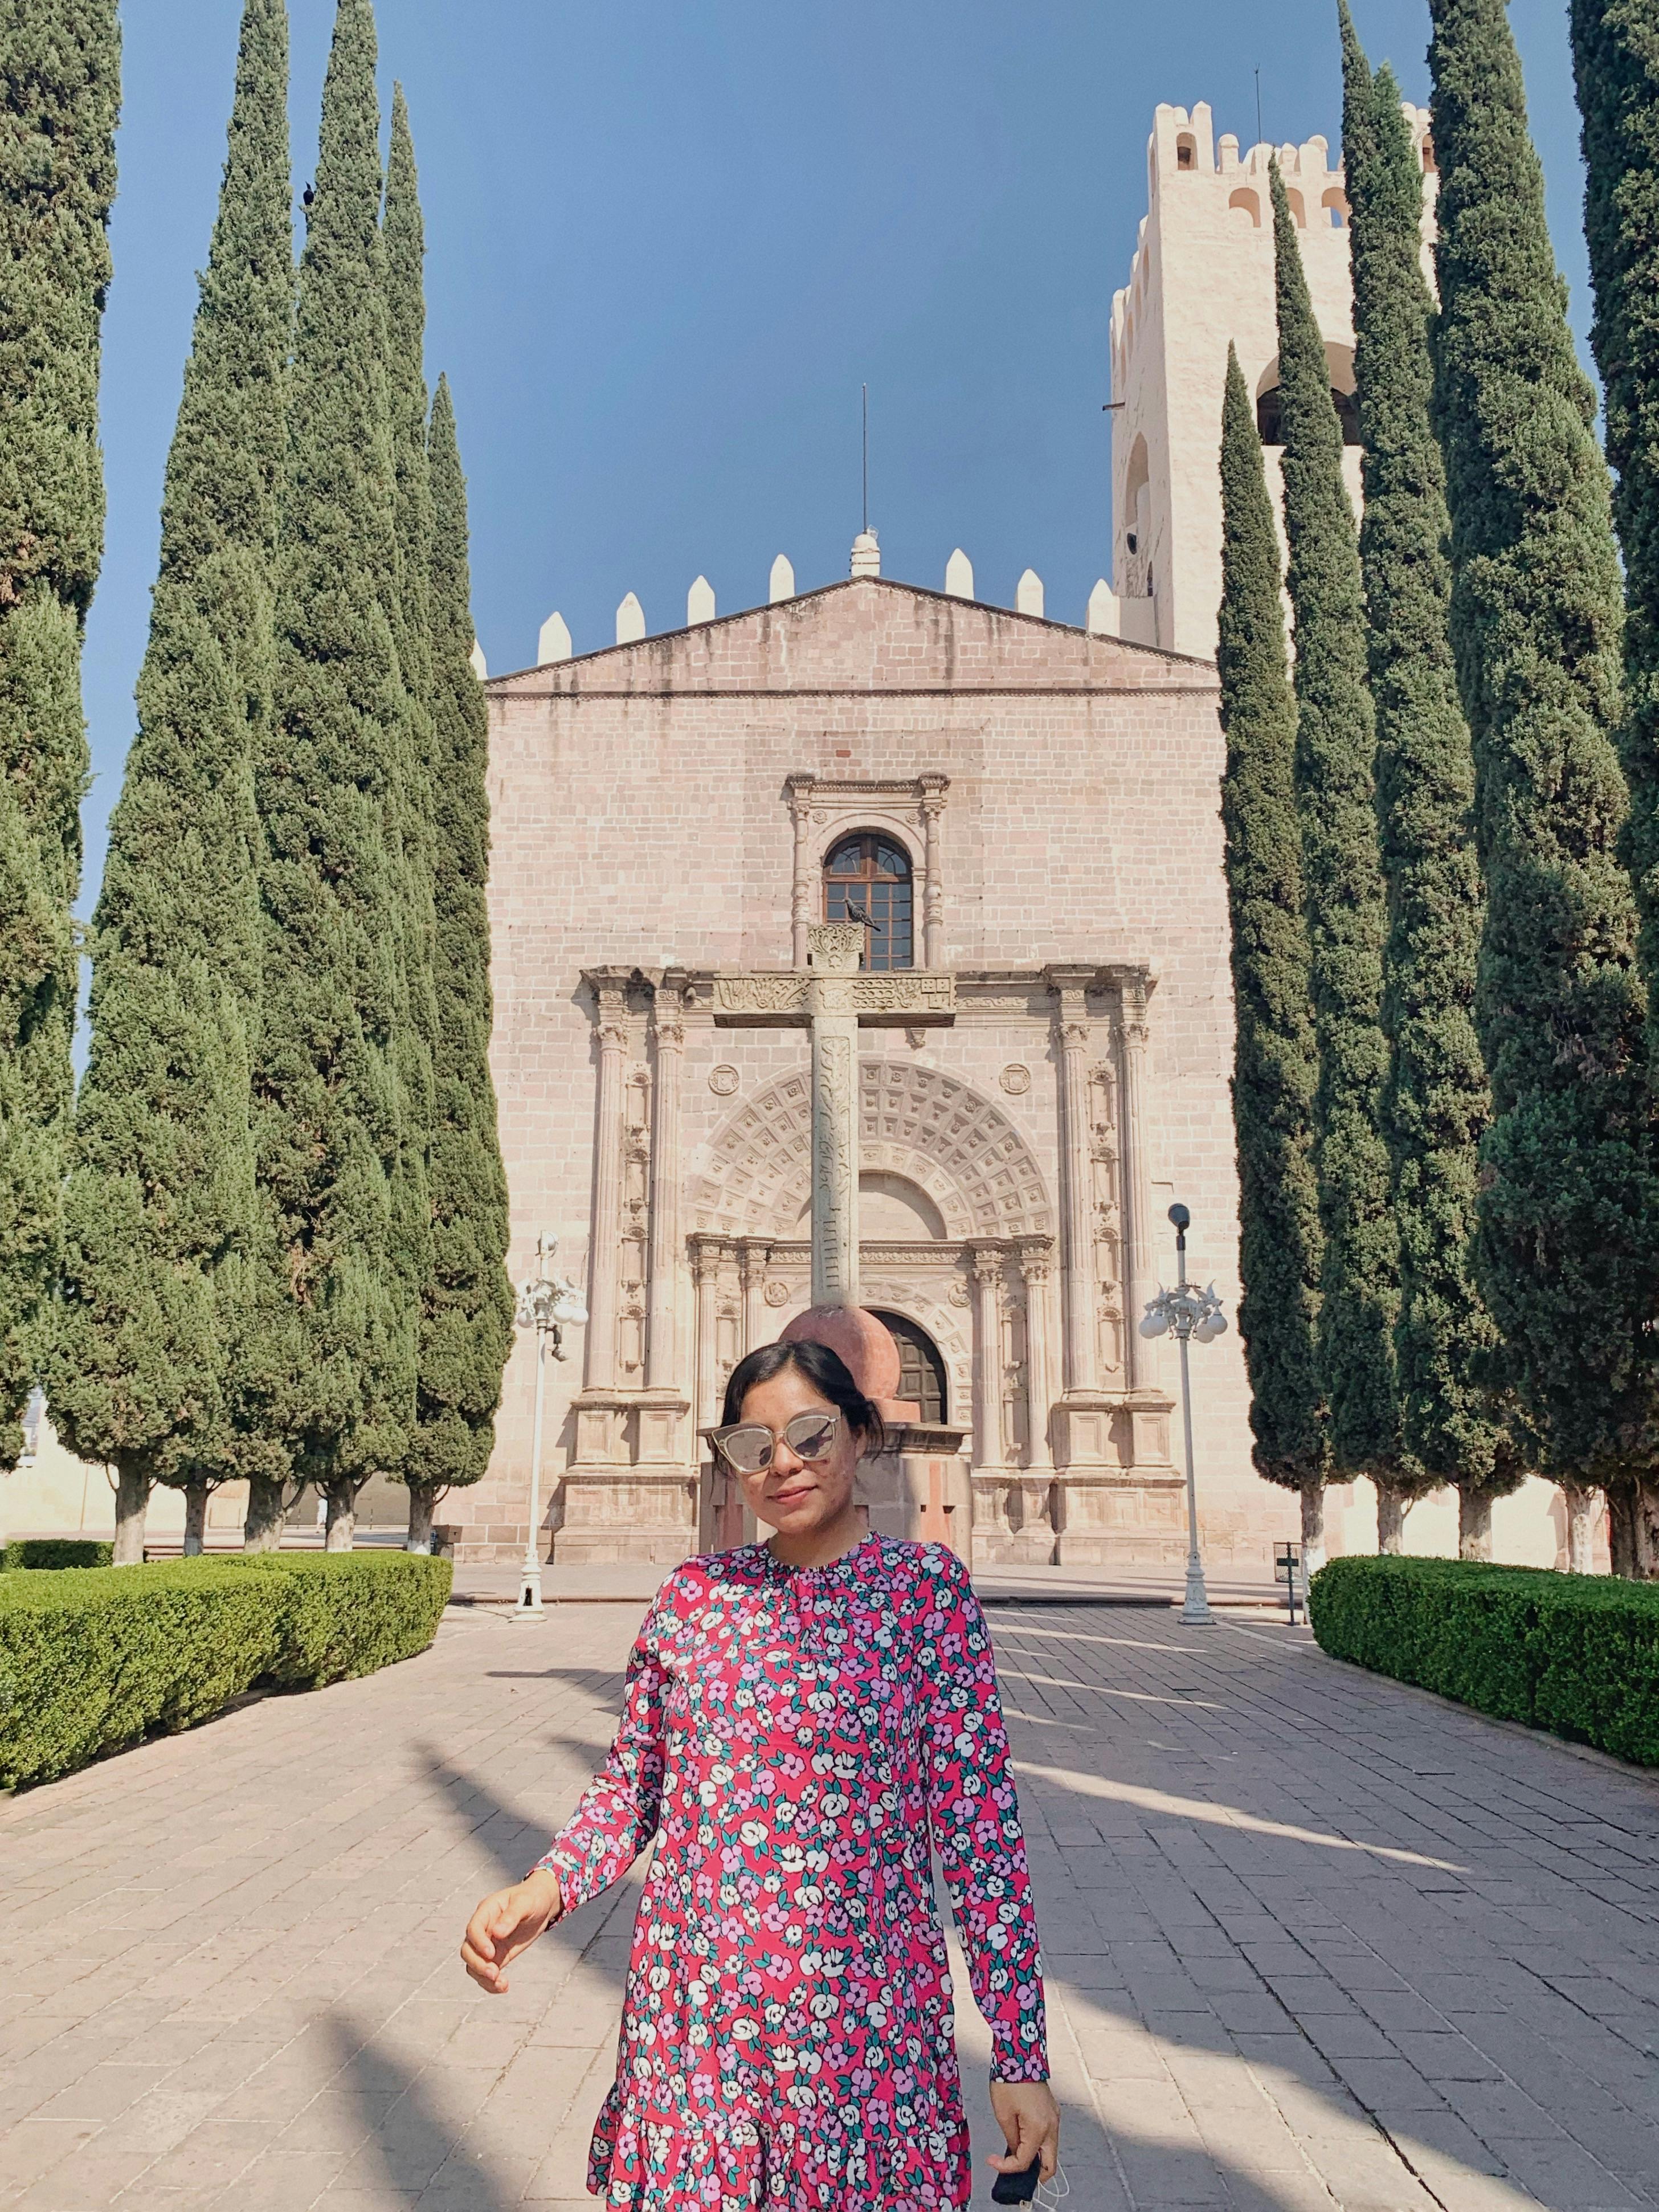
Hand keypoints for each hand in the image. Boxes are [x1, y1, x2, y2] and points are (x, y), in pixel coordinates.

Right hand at [460, 1866, 561, 1993]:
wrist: (542, 1903)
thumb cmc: (533, 1897)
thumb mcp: (525, 1902)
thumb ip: (512, 1915)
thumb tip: (497, 1932)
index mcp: (487, 1911)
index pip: (473, 1929)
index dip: (479, 1943)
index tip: (492, 1954)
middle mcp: (484, 1929)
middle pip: (468, 1950)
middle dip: (477, 1964)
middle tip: (494, 1973)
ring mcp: (489, 1944)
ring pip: (474, 1965)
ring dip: (483, 1978)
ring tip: (502, 1984)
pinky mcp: (498, 1956)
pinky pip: (487, 1972)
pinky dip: (491, 1983)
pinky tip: (504, 1987)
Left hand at [988, 2077, 1060, 2186]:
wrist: (1020, 2054)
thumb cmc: (1009, 2081)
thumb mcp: (1003, 2114)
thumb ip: (1011, 2140)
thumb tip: (1015, 2152)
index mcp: (1039, 2129)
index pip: (1026, 2162)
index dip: (1007, 2167)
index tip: (992, 2161)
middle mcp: (1052, 2126)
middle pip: (1049, 2165)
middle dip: (1033, 2173)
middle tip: (1012, 2169)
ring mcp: (1054, 2119)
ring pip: (1050, 2151)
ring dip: (1034, 2157)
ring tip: (1013, 2151)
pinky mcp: (1052, 2111)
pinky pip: (1048, 2137)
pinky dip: (1037, 2144)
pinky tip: (1021, 2137)